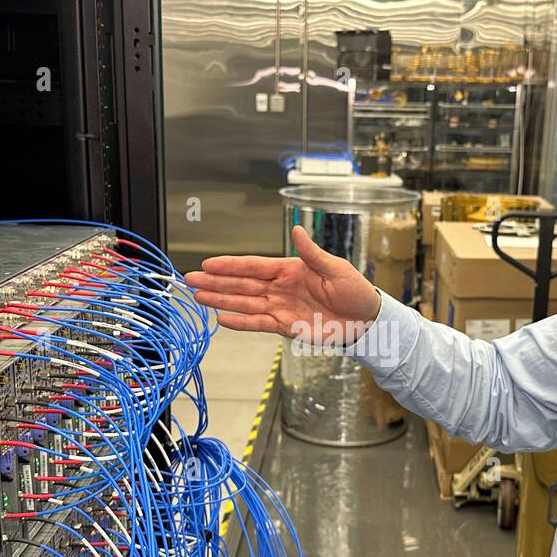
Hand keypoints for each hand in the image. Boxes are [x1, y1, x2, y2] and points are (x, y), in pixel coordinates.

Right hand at [183, 224, 382, 344]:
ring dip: (221, 301)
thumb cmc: (354, 290)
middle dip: (216, 282)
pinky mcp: (286, 327)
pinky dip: (240, 322)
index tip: (208, 263)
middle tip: (190, 280)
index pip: (254, 266)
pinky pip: (258, 324)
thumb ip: (311, 253)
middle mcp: (280, 288)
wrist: (366, 320)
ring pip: (244, 303)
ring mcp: (281, 308)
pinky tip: (221, 319)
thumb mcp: (334, 268)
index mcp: (290, 269)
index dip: (230, 265)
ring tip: (198, 297)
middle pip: (242, 285)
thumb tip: (297, 230)